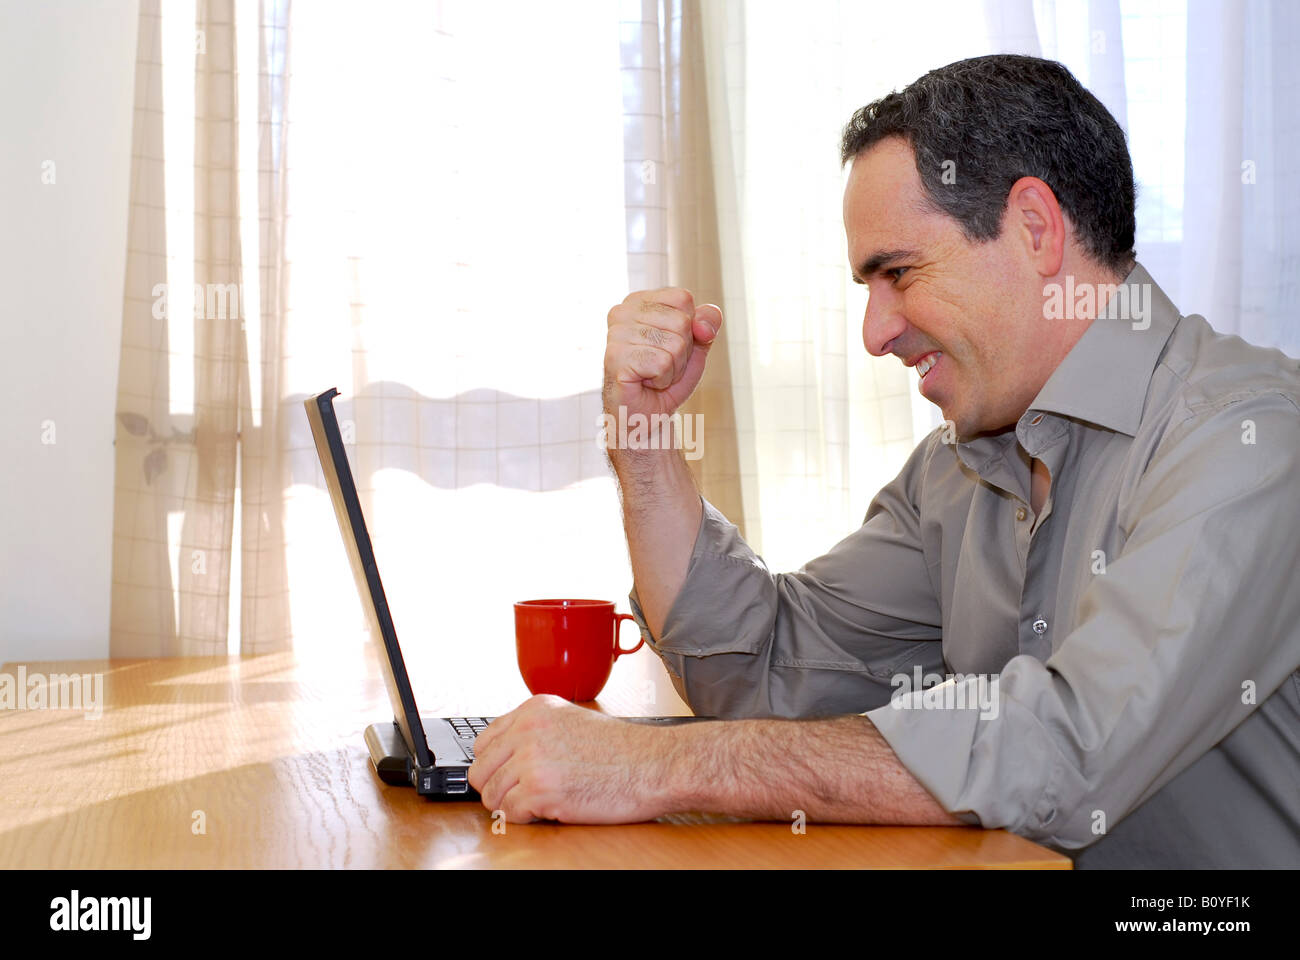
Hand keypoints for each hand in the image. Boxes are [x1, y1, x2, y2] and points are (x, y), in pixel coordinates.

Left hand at [467, 695, 680, 823]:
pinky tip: (550, 809)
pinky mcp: (538, 789)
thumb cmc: (623, 749)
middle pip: (481, 770)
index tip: (506, 776)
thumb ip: (537, 731)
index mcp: (534, 709)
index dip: (494, 765)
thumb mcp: (573, 721)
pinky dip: (526, 819)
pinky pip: (510, 813)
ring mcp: (531, 759)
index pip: (484, 741)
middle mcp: (528, 730)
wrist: (654, 765)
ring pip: (491, 795)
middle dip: (497, 788)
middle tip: (520, 796)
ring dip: (512, 806)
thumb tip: (507, 757)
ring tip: (540, 803)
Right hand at [603, 288, 722, 421]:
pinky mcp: (616, 357)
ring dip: (673, 368)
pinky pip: (662, 363)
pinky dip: (662, 379)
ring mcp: (616, 334)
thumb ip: (707, 323)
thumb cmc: (665, 377)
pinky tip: (646, 383)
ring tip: (653, 375)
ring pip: (674, 344)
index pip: (683, 298)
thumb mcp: (695, 345)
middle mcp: (622, 311)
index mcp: (639, 300)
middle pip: (682, 322)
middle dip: (682, 352)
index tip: (670, 346)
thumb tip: (703, 326)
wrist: (645, 414)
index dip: (689, 328)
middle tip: (661, 365)